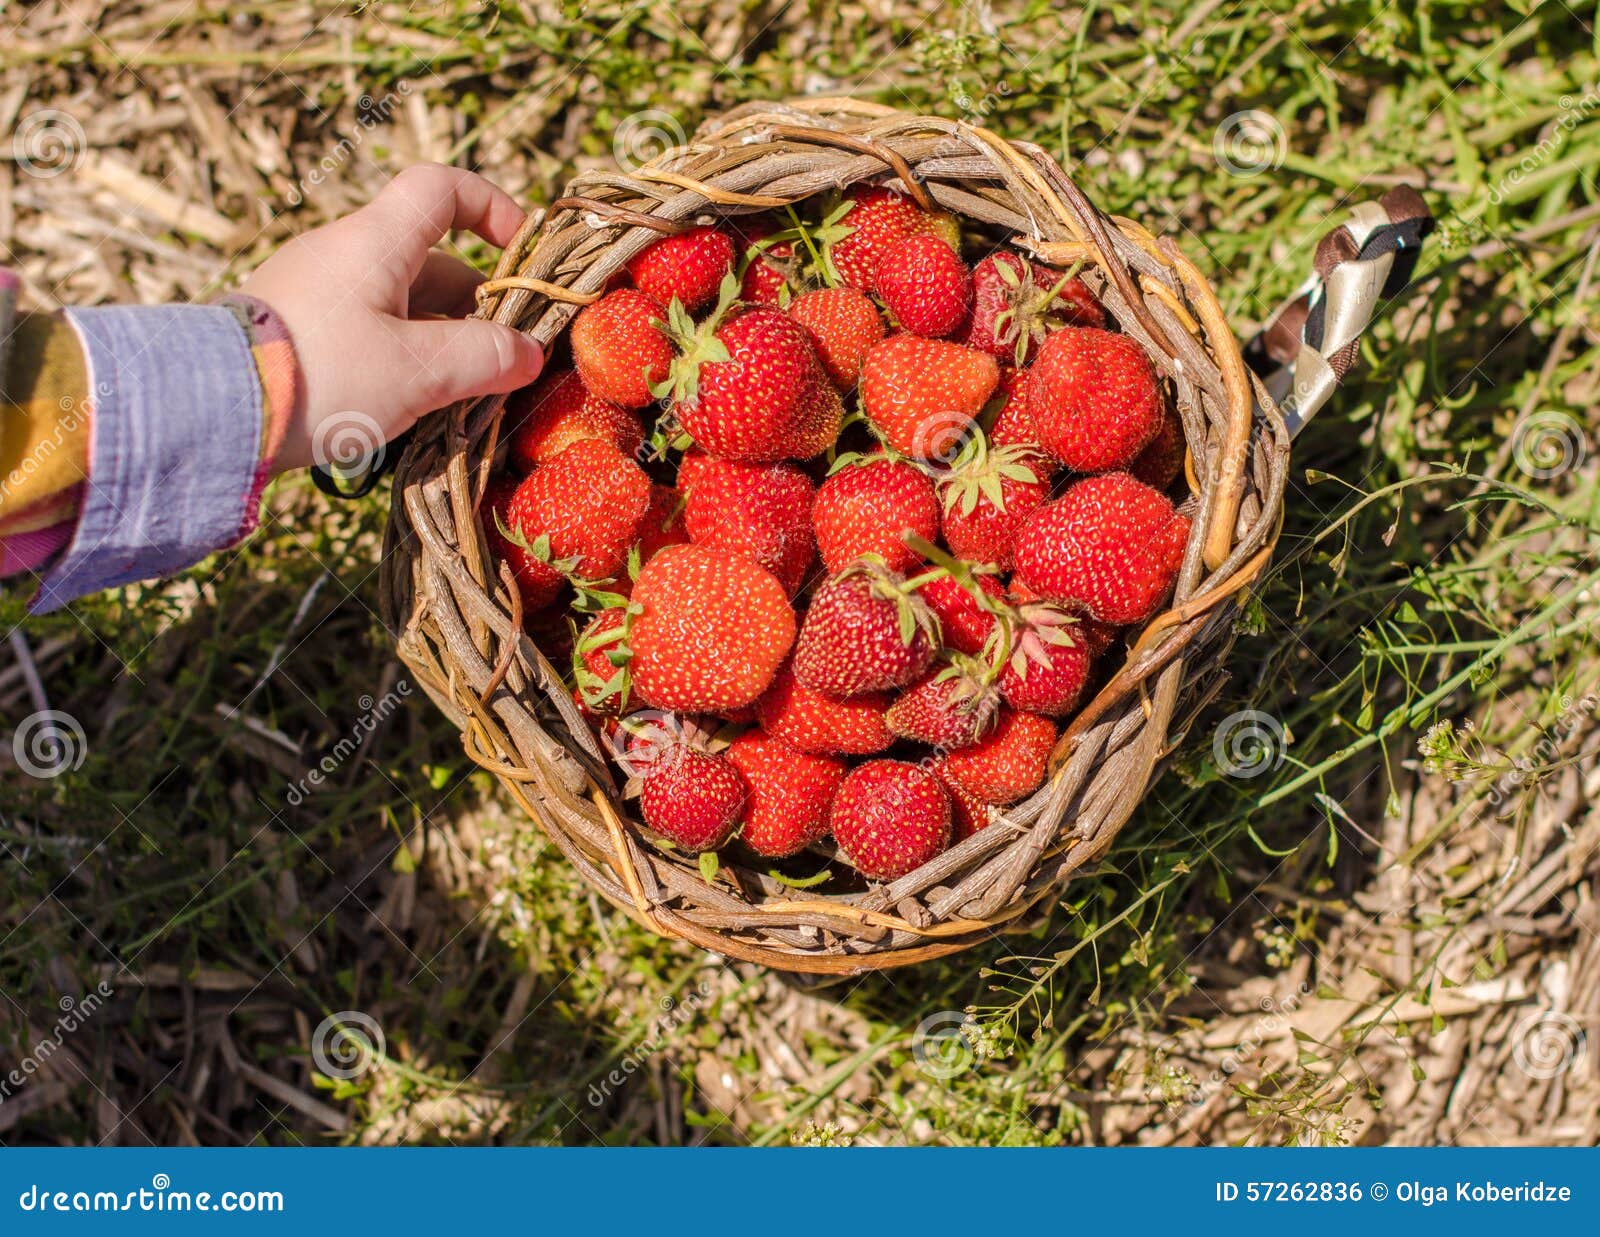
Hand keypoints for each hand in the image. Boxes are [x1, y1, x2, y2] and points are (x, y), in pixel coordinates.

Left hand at [242, 164, 544, 472]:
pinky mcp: (292, 331)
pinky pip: (364, 333)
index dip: (491, 207)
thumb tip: (528, 354)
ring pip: (399, 306)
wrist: (207, 411)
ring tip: (457, 402)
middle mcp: (341, 254)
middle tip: (502, 365)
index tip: (522, 253)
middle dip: (475, 311)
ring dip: (438, 346)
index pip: (441, 188)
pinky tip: (406, 410)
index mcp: (375, 242)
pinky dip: (398, 361)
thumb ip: (484, 358)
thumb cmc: (323, 376)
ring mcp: (313, 293)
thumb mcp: (418, 372)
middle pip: (430, 263)